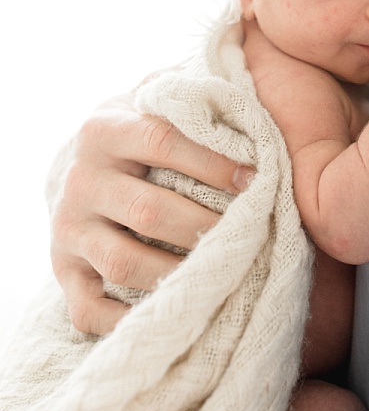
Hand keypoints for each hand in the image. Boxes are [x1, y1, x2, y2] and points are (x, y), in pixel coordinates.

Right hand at [48, 94, 250, 334]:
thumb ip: (199, 95)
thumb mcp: (162, 104)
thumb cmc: (148, 133)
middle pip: (150, 211)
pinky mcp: (64, 274)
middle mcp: (80, 181)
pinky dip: (131, 322)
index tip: (261, 179)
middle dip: (208, 226)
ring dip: (182, 273)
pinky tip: (176, 316)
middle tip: (253, 234)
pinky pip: (90, 311)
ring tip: (228, 273)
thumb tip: (254, 88)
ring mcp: (68, 232)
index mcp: (106, 130)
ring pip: (125, 264)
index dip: (215, 163)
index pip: (164, 141)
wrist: (82, 168)